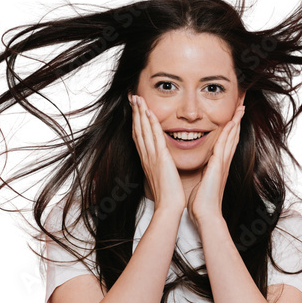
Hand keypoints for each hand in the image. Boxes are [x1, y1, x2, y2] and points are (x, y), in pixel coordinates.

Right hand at [129, 94, 185, 214]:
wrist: (169, 205)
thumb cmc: (168, 193)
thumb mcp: (162, 175)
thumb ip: (160, 164)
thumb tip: (161, 159)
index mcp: (147, 160)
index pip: (139, 136)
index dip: (136, 121)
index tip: (135, 108)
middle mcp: (146, 156)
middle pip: (138, 130)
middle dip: (135, 112)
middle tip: (132, 97)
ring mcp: (152, 156)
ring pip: (143, 130)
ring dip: (140, 113)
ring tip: (137, 98)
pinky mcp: (160, 158)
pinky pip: (154, 137)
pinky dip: (151, 123)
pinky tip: (148, 112)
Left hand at [187, 104, 244, 230]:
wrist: (206, 215)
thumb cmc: (202, 203)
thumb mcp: (203, 183)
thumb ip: (205, 174)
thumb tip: (204, 171)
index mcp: (219, 165)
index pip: (226, 142)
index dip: (231, 127)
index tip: (233, 114)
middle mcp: (223, 162)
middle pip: (233, 136)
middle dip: (237, 119)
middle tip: (243, 103)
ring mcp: (223, 163)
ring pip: (232, 137)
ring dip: (236, 121)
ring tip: (241, 106)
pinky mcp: (218, 166)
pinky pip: (224, 145)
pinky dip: (229, 132)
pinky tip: (231, 121)